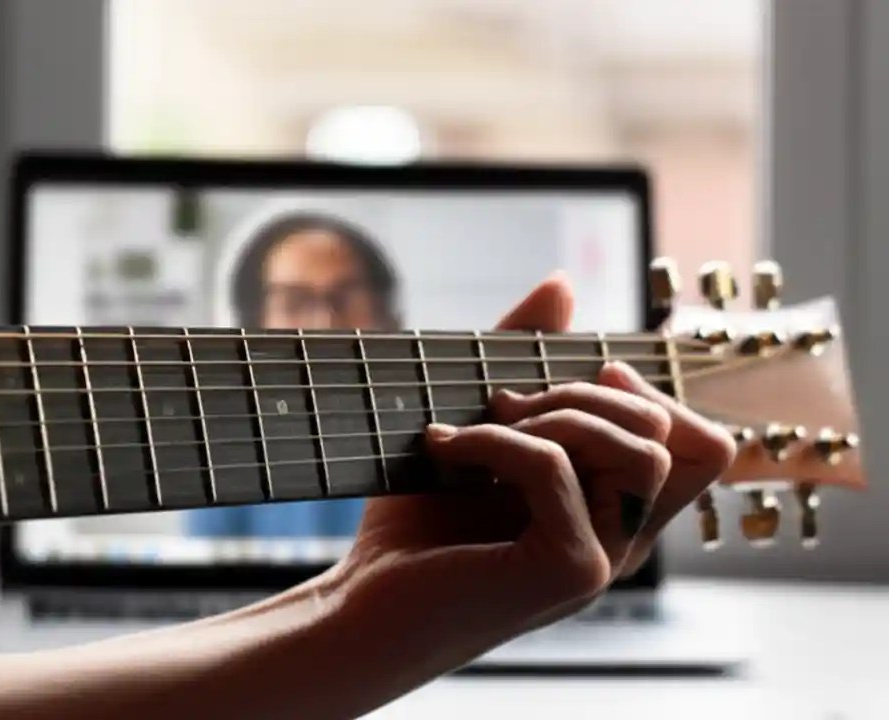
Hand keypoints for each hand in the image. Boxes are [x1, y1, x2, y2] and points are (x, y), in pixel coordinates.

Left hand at [334, 273, 735, 670]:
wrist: (361, 603)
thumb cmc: (416, 524)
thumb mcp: (477, 426)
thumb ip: (523, 357)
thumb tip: (563, 284)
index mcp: (612, 510)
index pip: (704, 448)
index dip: (656, 393)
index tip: (583, 373)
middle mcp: (621, 539)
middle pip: (674, 436)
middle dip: (586, 394)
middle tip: (503, 403)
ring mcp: (601, 560)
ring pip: (639, 452)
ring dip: (553, 416)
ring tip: (480, 427)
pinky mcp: (568, 572)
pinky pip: (557, 468)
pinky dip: (494, 441)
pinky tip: (442, 450)